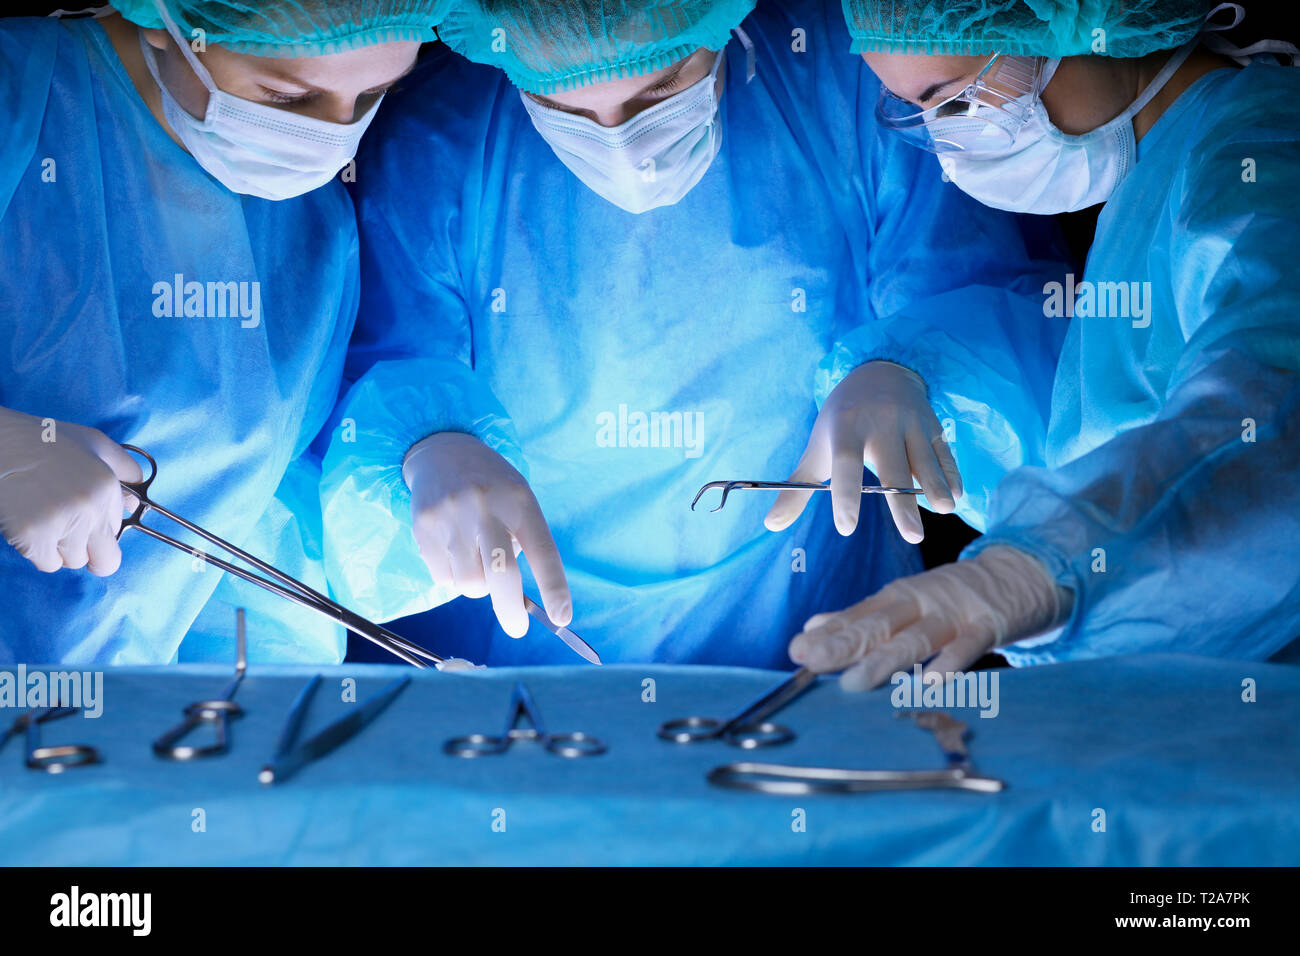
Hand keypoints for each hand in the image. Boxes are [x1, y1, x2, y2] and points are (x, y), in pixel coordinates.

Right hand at [0, 407, 141, 574]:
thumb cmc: (44, 442)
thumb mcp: (95, 444)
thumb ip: (126, 469)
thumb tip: (135, 504)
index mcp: (107, 487)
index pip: (118, 529)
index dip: (102, 526)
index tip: (87, 516)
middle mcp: (89, 508)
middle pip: (107, 561)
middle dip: (95, 556)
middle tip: (76, 541)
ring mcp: (60, 524)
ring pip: (73, 562)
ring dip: (61, 548)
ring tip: (46, 518)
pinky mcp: (31, 537)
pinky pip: (47, 564)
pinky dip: (39, 551)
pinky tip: (31, 525)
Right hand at [403, 431, 570, 638]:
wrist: (442, 452)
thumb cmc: (492, 487)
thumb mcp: (518, 500)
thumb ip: (521, 541)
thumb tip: (512, 600)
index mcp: (519, 501)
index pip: (542, 551)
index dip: (554, 587)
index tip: (562, 617)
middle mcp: (486, 507)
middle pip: (501, 574)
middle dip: (509, 609)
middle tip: (516, 627)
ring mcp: (452, 517)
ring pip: (469, 583)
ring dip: (476, 584)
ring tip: (474, 555)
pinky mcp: (425, 528)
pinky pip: (443, 577)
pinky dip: (452, 575)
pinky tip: (452, 546)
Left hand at [765, 361, 961, 541]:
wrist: (878, 371)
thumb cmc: (842, 420)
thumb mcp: (818, 447)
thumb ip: (797, 488)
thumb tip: (771, 524)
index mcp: (845, 429)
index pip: (845, 464)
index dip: (845, 495)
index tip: (846, 527)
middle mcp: (880, 423)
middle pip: (892, 466)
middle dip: (902, 502)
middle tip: (913, 537)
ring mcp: (909, 421)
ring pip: (924, 458)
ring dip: (936, 486)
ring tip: (944, 509)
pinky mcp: (932, 424)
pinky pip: (944, 451)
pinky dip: (951, 474)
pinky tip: (955, 496)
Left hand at [788, 547, 1070, 689]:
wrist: (1023, 572)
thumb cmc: (954, 597)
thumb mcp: (906, 601)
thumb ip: (862, 617)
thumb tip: (813, 626)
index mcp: (897, 597)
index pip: (856, 616)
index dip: (826, 634)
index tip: (795, 651)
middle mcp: (920, 602)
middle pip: (877, 624)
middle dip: (842, 644)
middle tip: (811, 663)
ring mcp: (954, 613)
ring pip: (916, 638)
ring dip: (885, 661)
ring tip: (855, 682)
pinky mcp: (989, 624)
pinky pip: (969, 645)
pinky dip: (951, 662)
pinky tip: (932, 681)